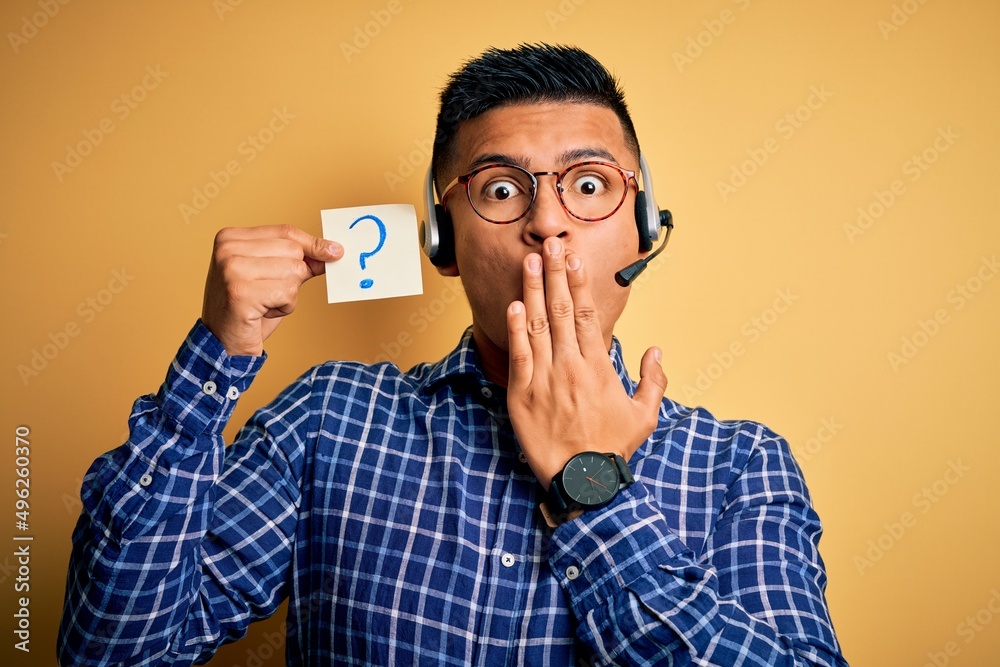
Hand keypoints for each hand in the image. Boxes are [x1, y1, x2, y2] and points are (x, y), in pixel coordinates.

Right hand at [201, 225, 342, 355]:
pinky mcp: (240, 292)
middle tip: (269, 294)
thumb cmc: (249, 310)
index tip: (335, 251)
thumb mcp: (273, 276)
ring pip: (294, 271)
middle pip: (293, 250)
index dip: (313, 244)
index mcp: (231, 238)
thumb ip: (297, 260)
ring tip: (264, 303)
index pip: (285, 232)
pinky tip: (262, 313)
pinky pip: (288, 293)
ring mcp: (231, 269)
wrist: (224, 344)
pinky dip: (284, 307)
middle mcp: (227, 249)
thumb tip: (331, 251)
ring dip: (288, 294)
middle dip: (294, 277)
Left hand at [505, 237, 667, 489]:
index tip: (574, 259)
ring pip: (537, 325)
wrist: (583, 481)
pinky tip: (514, 304)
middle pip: (561, 310)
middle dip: (554, 273)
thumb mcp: (645, 416)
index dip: (579, 283)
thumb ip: (653, 380)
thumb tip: (656, 351)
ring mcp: (544, 378)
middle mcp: (571, 366)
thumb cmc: (613, 449)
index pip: (588, 314)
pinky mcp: (522, 395)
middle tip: (550, 245)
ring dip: (532, 291)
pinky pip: (518, 354)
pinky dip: (515, 328)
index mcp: (598, 366)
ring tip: (529, 262)